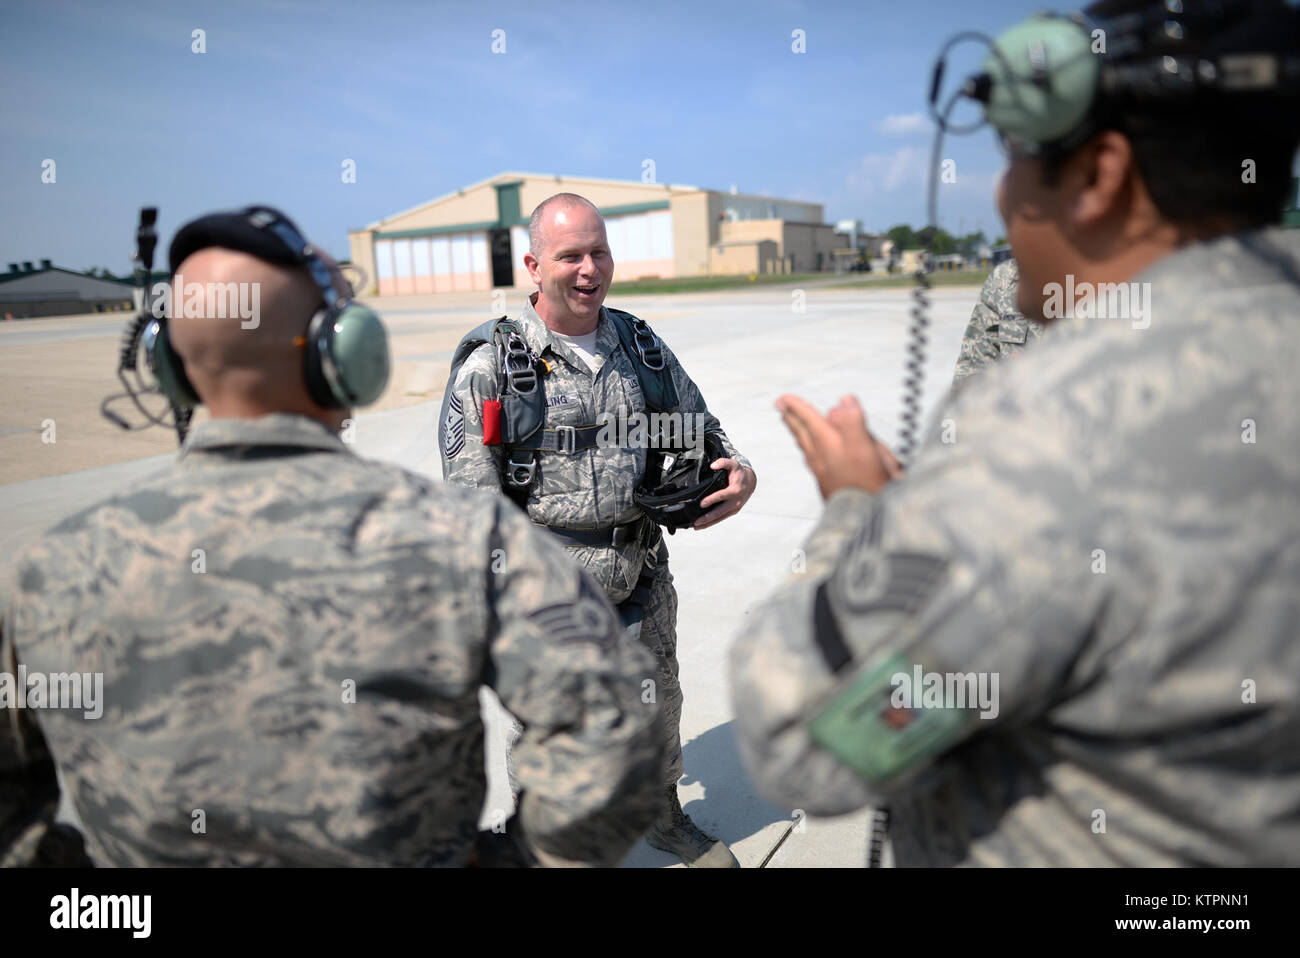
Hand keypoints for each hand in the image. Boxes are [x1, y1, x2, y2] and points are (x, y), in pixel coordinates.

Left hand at [693, 457, 756, 529]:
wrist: (750, 482)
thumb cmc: (739, 473)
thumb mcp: (733, 464)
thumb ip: (723, 462)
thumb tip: (713, 465)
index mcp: (735, 490)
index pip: (722, 496)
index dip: (711, 500)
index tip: (701, 503)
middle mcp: (736, 502)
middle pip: (720, 511)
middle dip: (707, 517)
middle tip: (696, 521)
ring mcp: (734, 508)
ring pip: (720, 518)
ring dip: (708, 523)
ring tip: (696, 526)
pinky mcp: (732, 512)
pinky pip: (721, 518)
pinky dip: (712, 522)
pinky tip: (703, 525)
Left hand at [776, 394, 900, 497]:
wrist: (866, 520)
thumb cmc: (870, 485)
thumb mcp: (866, 447)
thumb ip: (852, 422)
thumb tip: (842, 401)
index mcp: (829, 445)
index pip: (809, 419)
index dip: (797, 406)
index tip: (784, 398)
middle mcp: (821, 458)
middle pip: (803, 433)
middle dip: (792, 418)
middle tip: (780, 406)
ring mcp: (823, 473)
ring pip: (806, 447)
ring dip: (798, 432)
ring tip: (791, 423)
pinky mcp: (828, 484)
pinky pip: (812, 459)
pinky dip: (808, 448)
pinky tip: (810, 452)